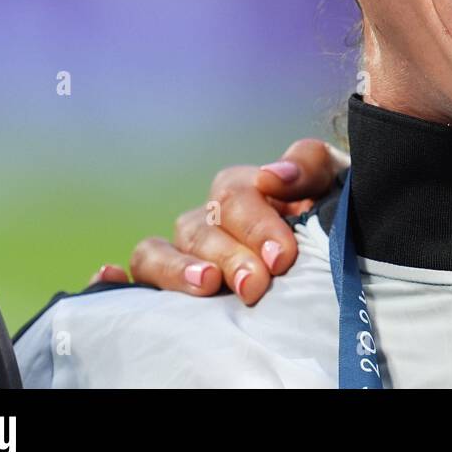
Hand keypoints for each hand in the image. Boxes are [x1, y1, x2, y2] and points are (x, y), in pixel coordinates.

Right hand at [88, 138, 344, 304]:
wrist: (343, 248)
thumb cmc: (332, 212)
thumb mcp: (335, 181)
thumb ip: (310, 166)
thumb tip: (272, 176)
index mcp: (246, 190)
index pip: (236, 194)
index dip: (257, 224)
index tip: (283, 257)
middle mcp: (210, 219)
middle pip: (199, 227)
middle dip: (229, 254)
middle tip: (257, 284)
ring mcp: (187, 253)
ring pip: (157, 251)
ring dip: (178, 269)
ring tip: (207, 286)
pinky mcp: (174, 284)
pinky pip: (133, 276)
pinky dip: (115, 278)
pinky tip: (109, 278)